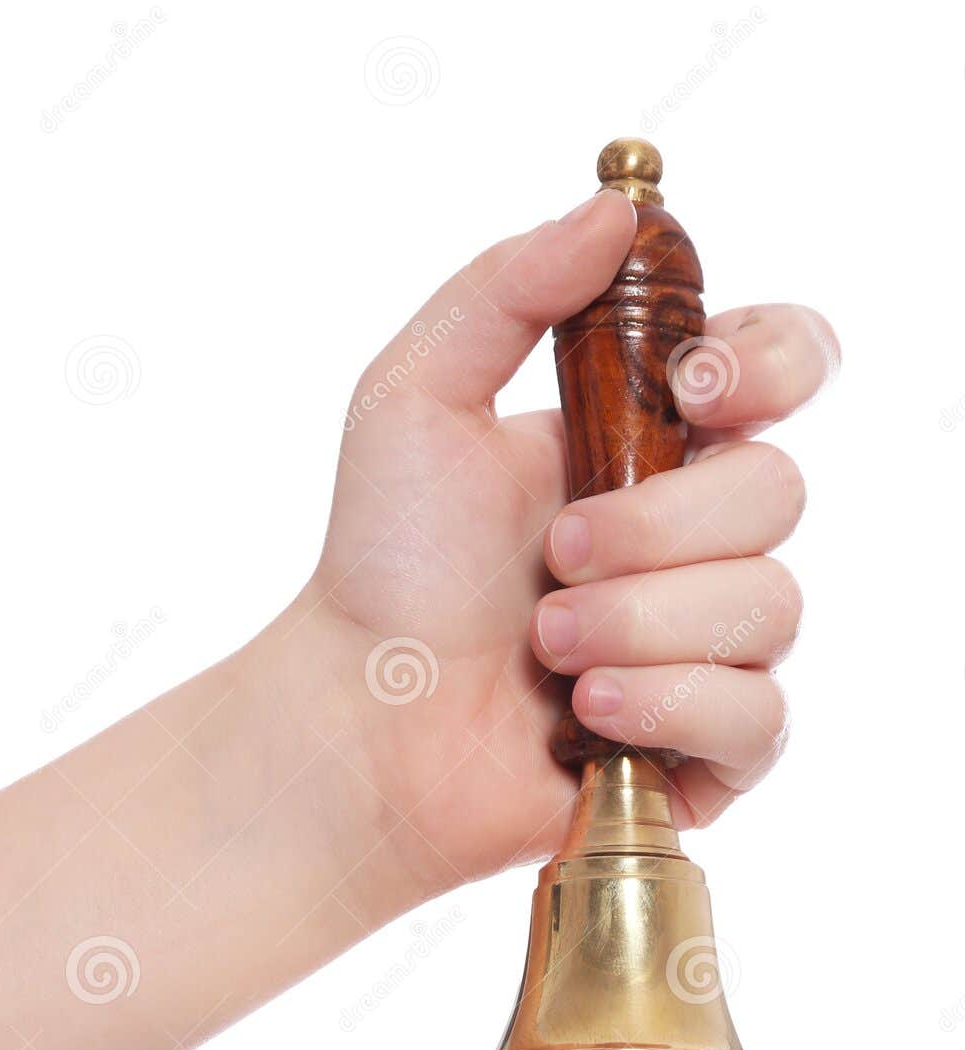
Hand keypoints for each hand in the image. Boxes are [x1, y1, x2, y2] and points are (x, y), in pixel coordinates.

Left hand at [292, 190, 837, 897]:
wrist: (359, 718)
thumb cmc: (383, 565)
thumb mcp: (415, 398)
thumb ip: (505, 291)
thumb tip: (614, 211)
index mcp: (644, 443)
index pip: (782, 368)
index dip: (769, 362)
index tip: (693, 387)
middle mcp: (690, 537)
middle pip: (778, 493)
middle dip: (656, 526)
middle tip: (553, 557)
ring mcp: (704, 641)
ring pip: (770, 605)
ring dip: (640, 622)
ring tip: (546, 645)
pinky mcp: (705, 747)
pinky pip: (758, 714)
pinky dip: (668, 704)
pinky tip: (587, 713)